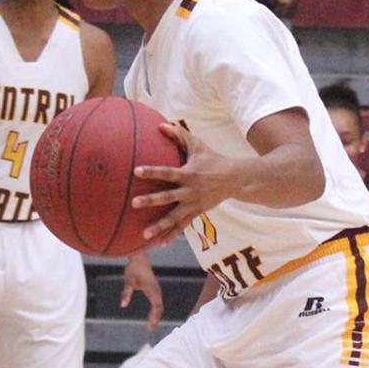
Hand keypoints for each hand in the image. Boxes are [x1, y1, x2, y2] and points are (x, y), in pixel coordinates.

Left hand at [120, 252, 163, 330]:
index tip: (150, 325)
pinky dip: (156, 310)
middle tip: (149, 329)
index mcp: (152, 289)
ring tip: (150, 325)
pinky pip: (157, 302)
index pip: (157, 306)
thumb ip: (126, 293)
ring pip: (160, 306)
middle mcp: (157, 290)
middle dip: (156, 319)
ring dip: (156, 315)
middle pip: (160, 308)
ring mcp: (157, 290)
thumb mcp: (128, 280)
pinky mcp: (154, 289)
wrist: (140, 259)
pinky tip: (151, 315)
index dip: (154, 316)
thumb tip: (123, 305)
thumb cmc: (134, 269)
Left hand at [131, 121, 240, 244]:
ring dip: (159, 227)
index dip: (152, 172)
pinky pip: (182, 226)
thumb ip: (179, 134)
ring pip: (174, 218)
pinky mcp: (196, 213)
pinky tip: (160, 244)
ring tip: (144, 235)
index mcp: (188, 174)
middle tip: (133, 203)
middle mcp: (190, 191)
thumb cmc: (213, 159)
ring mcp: (193, 204)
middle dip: (151, 201)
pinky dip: (172, 235)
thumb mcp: (198, 145)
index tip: (136, 171)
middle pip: (168, 197)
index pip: (167, 173)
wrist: (235, 179)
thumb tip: (161, 124)